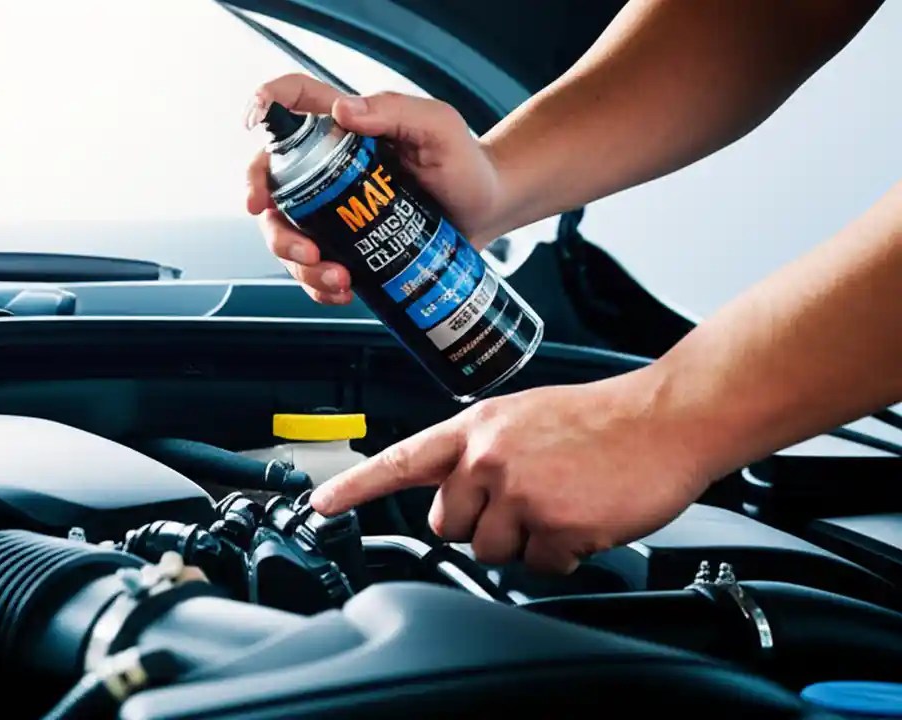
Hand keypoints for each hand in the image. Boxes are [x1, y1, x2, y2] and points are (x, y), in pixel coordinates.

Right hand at [244, 74, 503, 304]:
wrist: (488, 212)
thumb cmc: (466, 163)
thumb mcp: (437, 127)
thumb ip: (394, 109)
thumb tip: (342, 111)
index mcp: (342, 129)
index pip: (289, 103)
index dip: (261, 109)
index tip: (254, 133)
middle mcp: (327, 169)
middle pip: (272, 189)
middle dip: (275, 228)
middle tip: (306, 252)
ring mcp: (332, 210)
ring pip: (286, 237)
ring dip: (299, 267)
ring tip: (338, 279)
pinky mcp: (345, 245)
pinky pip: (312, 269)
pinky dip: (319, 286)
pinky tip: (344, 290)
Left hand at [309, 368, 715, 573]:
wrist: (667, 418)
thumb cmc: (601, 419)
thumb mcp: (523, 416)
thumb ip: (480, 450)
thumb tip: (453, 489)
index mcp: (477, 427)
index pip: (401, 461)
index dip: (355, 488)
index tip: (319, 506)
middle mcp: (489, 457)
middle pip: (449, 524)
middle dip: (482, 523)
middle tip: (529, 497)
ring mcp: (521, 492)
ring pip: (492, 550)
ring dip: (526, 539)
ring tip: (562, 501)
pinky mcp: (556, 525)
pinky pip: (540, 565)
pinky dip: (564, 553)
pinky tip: (584, 517)